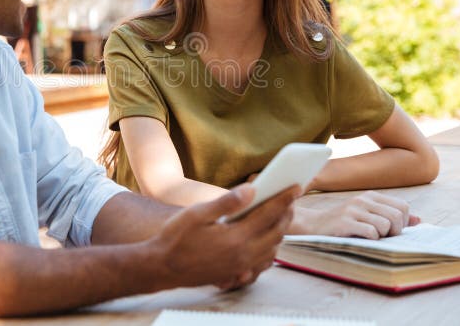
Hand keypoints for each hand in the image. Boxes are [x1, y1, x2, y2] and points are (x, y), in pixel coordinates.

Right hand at [149, 185, 298, 289]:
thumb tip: (251, 189)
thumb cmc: (176, 237)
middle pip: (277, 232)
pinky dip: (271, 247)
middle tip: (292, 197)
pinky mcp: (235, 273)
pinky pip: (263, 261)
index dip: (284, 198)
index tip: (296, 186)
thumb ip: (226, 202)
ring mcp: (241, 266)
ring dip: (281, 230)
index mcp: (236, 238)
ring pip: (273, 248)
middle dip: (287, 213)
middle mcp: (243, 255)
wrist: (162, 267)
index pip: (269, 214)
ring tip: (282, 214)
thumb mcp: (197, 213)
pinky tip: (268, 238)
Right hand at [292, 191, 418, 238]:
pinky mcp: (344, 222)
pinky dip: (370, 240)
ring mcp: (353, 210)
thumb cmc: (343, 224)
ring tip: (370, 238)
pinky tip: (360, 239)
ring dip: (381, 237)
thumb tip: (418, 220)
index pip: (402, 207)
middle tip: (383, 238)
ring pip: (385, 225)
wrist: (312, 226)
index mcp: (370, 197)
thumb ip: (391, 217)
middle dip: (395, 232)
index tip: (391, 231)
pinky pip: (371, 232)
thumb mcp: (368, 216)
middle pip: (397, 216)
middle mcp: (363, 200)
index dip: (403, 222)